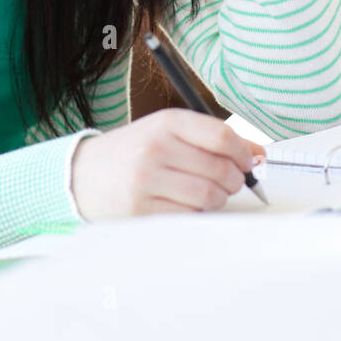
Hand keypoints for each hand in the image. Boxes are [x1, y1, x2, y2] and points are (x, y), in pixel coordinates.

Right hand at [70, 108, 266, 219]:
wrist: (82, 175)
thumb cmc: (132, 152)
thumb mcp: (166, 132)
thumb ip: (210, 139)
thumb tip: (257, 154)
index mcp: (166, 122)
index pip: (221, 136)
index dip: (244, 151)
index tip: (249, 161)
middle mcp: (156, 148)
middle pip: (220, 169)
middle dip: (235, 180)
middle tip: (229, 181)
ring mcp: (147, 181)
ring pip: (209, 197)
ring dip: (218, 200)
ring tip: (206, 193)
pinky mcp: (142, 211)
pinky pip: (190, 217)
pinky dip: (197, 215)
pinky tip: (186, 206)